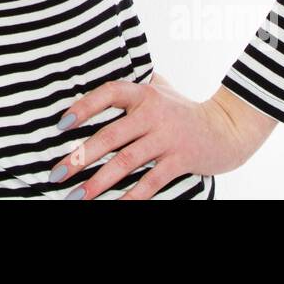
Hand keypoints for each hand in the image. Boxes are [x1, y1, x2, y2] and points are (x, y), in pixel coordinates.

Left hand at [49, 71, 277, 199]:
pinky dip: (132, 196)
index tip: (61, 124)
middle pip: (111, 135)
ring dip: (99, 182)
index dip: (84, 107)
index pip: (109, 94)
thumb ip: (132, 86)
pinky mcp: (180, 161)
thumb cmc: (182, 109)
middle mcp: (154, 114)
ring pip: (126, 162)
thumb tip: (91, 77)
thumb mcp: (159, 89)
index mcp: (144, 93)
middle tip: (57, 173)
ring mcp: (167, 138)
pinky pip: (151, 182)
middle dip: (80, 156)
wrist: (226, 128)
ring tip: (76, 196)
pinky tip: (115, 206)